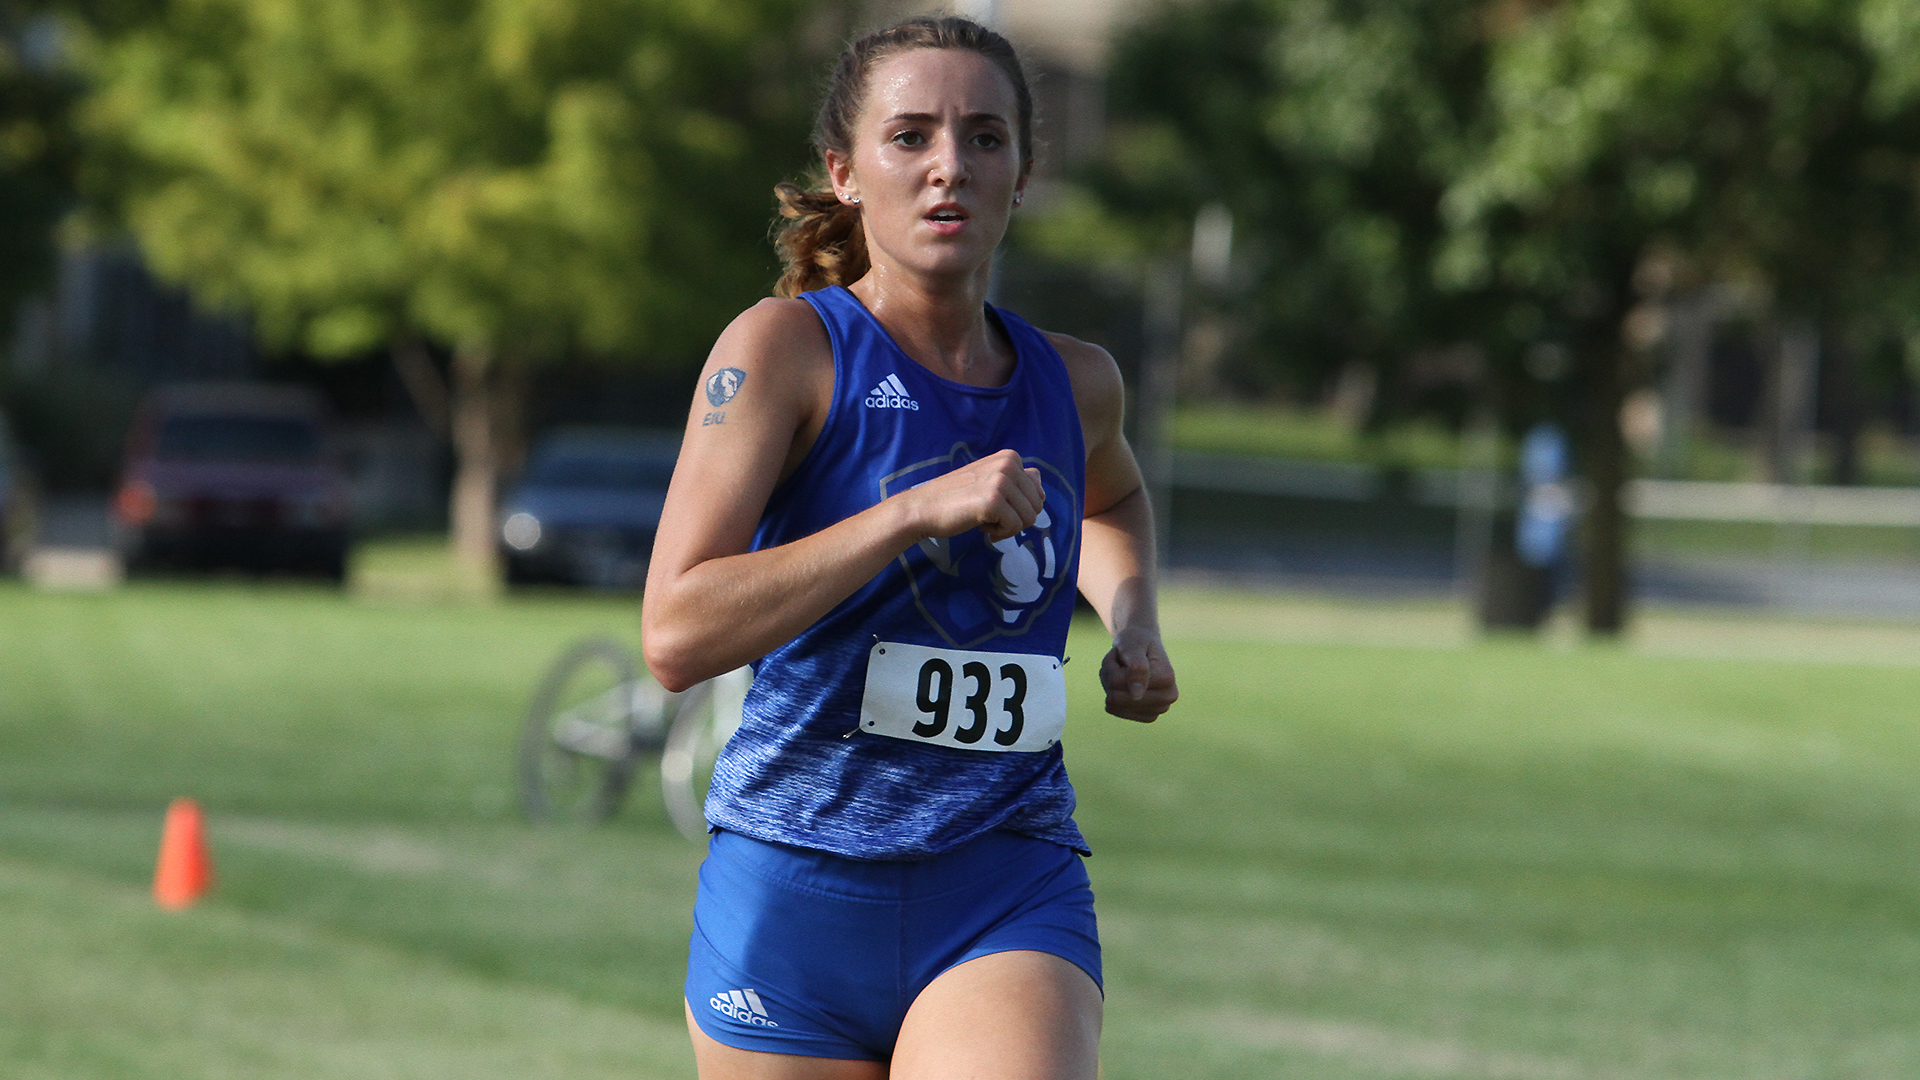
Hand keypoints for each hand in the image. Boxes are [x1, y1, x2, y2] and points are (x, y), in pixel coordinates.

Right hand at [902, 449, 1044, 542]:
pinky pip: (1014, 528)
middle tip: (989, 515)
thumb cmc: (956, 497)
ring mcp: (1000, 481)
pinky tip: (980, 526)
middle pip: (1036, 506)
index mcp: (1009, 457)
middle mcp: (1007, 464)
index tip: (995, 505)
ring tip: (983, 519)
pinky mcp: (992, 501)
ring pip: (1028, 519)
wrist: (923, 508)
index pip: (1037, 492)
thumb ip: (1016, 477)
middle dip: (1015, 519)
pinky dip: (999, 534)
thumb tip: (1039, 478)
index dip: (1018, 507)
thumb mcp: (989, 479)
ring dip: (1007, 527)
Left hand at [1098, 628, 1176, 722]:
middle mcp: (1167, 698)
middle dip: (1110, 676)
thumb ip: (1137, 667)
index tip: (1124, 653)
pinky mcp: (1147, 716)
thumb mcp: (1133, 646)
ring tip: (1121, 670)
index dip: (1112, 664)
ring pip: (1112, 704)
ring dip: (1110, 684)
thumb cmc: (1137, 640)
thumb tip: (1137, 695)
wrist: (1143, 644)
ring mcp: (1158, 710)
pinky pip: (1114, 710)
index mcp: (1167, 679)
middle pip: (1114, 697)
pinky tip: (1124, 683)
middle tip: (1120, 662)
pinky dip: (1113, 694)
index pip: (1117, 681)